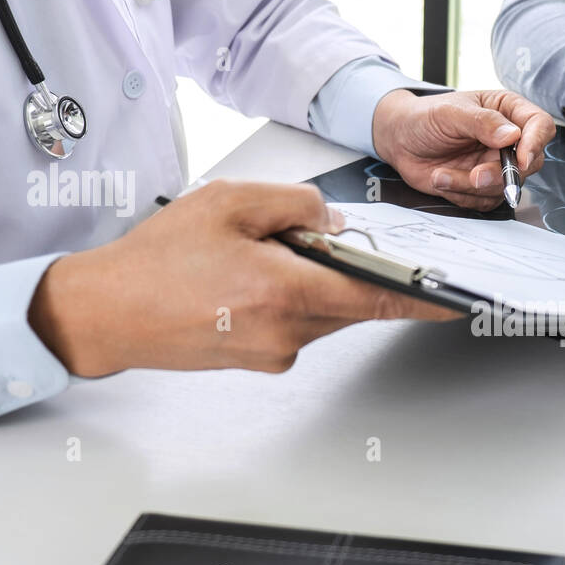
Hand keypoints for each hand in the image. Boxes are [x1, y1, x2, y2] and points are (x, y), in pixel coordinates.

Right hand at [28, 180, 458, 376]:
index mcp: (285, 293)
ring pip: (325, 313)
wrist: (106, 313)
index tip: (458, 300)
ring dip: (315, 283)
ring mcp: (274, 353)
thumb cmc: (156, 260)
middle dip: (349, 270)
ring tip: (261, 256)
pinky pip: (298, 324)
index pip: (378, 297)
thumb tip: (335, 223)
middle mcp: (287, 333)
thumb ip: (294, 205)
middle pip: (352, 302)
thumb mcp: (228, 203)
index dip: (424, 298)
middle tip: (315, 242)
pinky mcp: (260, 361)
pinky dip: (291, 298)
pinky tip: (248, 279)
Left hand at [372, 89, 555, 209]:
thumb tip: (512, 135)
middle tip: (475, 175)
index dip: (536, 143)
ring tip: (441, 175)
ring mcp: (495, 165)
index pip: (540, 125)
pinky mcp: (481, 186)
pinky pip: (485, 201)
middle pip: (529, 163)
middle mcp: (507, 140)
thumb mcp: (451, 112)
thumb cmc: (425, 117)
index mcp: (507, 111)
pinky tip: (442, 180)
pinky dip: (462, 195)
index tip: (521, 158)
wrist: (399, 140)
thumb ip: (483, 122)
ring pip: (505, 187)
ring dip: (471, 187)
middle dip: (502, 175)